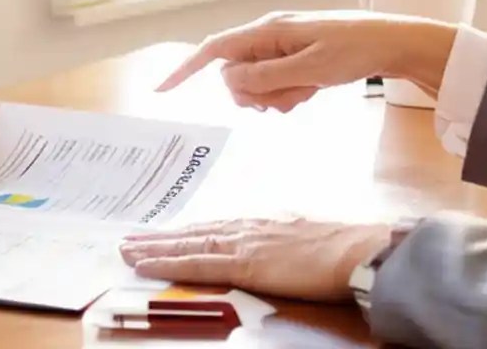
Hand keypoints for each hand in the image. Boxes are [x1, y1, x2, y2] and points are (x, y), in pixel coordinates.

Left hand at [120, 218, 391, 301]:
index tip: (166, 234)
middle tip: (129, 239)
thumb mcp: (309, 238)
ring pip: (188, 244)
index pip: (216, 227)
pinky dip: (167, 261)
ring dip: (155, 247)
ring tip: (127, 249)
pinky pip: (196, 263)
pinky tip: (145, 264)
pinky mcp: (244, 263)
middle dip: (161, 237)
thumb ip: (288, 241)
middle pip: (195, 232)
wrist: (359, 251)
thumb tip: (281, 249)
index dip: (188, 232)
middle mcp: (248, 227)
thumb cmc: (344, 248)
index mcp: (264, 224)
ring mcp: (244, 243)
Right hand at [157, 11, 455, 111]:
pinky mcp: (293, 58)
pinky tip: (312, 91)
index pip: (215, 49)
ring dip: (275, 96)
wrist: (393, 44)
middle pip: (235, 74)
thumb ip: (265, 77)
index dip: (186, 69)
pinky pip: (274, 84)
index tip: (163, 91)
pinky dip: (288, 94)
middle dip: (255, 93)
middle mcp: (268, 35)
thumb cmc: (354, 51)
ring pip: (255, 83)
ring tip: (307, 92)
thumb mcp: (309, 70)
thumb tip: (228, 82)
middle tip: (288, 97)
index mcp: (268, 30)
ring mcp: (281, 47)